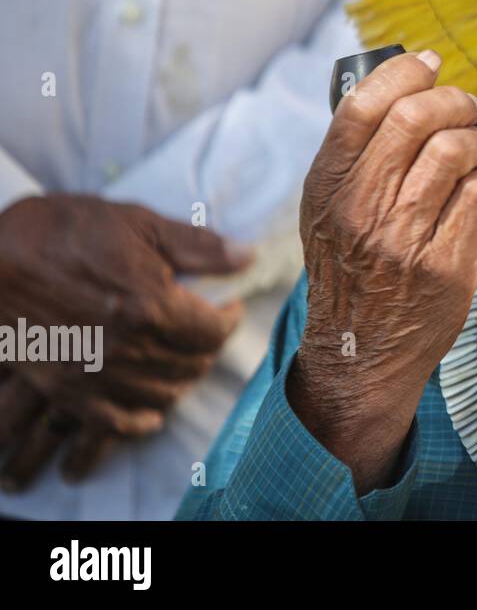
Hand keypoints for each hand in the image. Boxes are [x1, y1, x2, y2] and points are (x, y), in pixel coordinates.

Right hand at [0, 194, 248, 485]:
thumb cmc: (61, 231)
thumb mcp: (136, 223)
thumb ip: (197, 246)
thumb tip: (247, 257)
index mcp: (152, 306)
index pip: (214, 332)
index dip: (229, 317)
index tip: (228, 304)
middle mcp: (129, 348)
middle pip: (192, 364)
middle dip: (208, 345)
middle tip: (206, 327)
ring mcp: (96, 374)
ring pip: (162, 394)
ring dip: (182, 377)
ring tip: (183, 355)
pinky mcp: (66, 389)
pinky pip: (117, 421)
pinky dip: (142, 418)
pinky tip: (153, 408)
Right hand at [291, 50, 476, 492]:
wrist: (359, 353)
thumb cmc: (351, 271)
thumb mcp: (328, 210)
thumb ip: (357, 154)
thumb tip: (406, 84)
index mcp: (327, 188)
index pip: (362, 106)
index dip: (403, 72)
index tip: (429, 65)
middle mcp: (361, 210)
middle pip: (415, 118)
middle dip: (454, 100)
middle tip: (468, 108)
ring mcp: (404, 239)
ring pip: (456, 151)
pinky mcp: (446, 264)